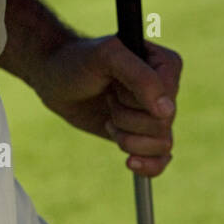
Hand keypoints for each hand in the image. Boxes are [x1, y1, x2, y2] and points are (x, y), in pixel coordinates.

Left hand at [30, 35, 182, 176]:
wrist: (55, 80)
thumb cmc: (78, 62)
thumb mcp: (108, 58)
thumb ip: (142, 79)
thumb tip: (168, 112)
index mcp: (166, 65)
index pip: (168, 97)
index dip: (137, 100)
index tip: (114, 85)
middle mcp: (166, 91)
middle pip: (163, 124)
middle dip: (127, 118)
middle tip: (107, 98)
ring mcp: (155, 115)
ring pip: (161, 144)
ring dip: (127, 138)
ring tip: (109, 121)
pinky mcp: (144, 135)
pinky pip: (161, 159)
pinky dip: (148, 165)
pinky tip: (131, 162)